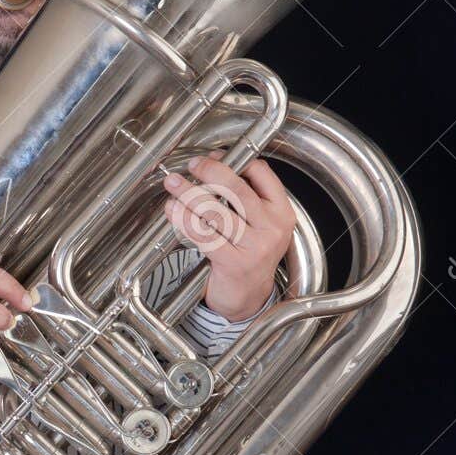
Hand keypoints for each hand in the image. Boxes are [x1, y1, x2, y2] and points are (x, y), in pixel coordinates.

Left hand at [163, 152, 295, 321]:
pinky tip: (173, 210)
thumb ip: (246, 196)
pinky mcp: (233, 263)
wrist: (249, 298)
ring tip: (173, 183)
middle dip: (211, 171)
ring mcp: (254, 247)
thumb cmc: (250, 255)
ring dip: (189, 193)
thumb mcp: (260, 224)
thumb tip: (215, 162)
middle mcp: (272, 228)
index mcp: (282, 212)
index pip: (262, 174)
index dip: (236, 161)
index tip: (215, 156)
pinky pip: (203, 234)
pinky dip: (184, 219)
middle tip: (193, 164)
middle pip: (237, 189)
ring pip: (216, 211)